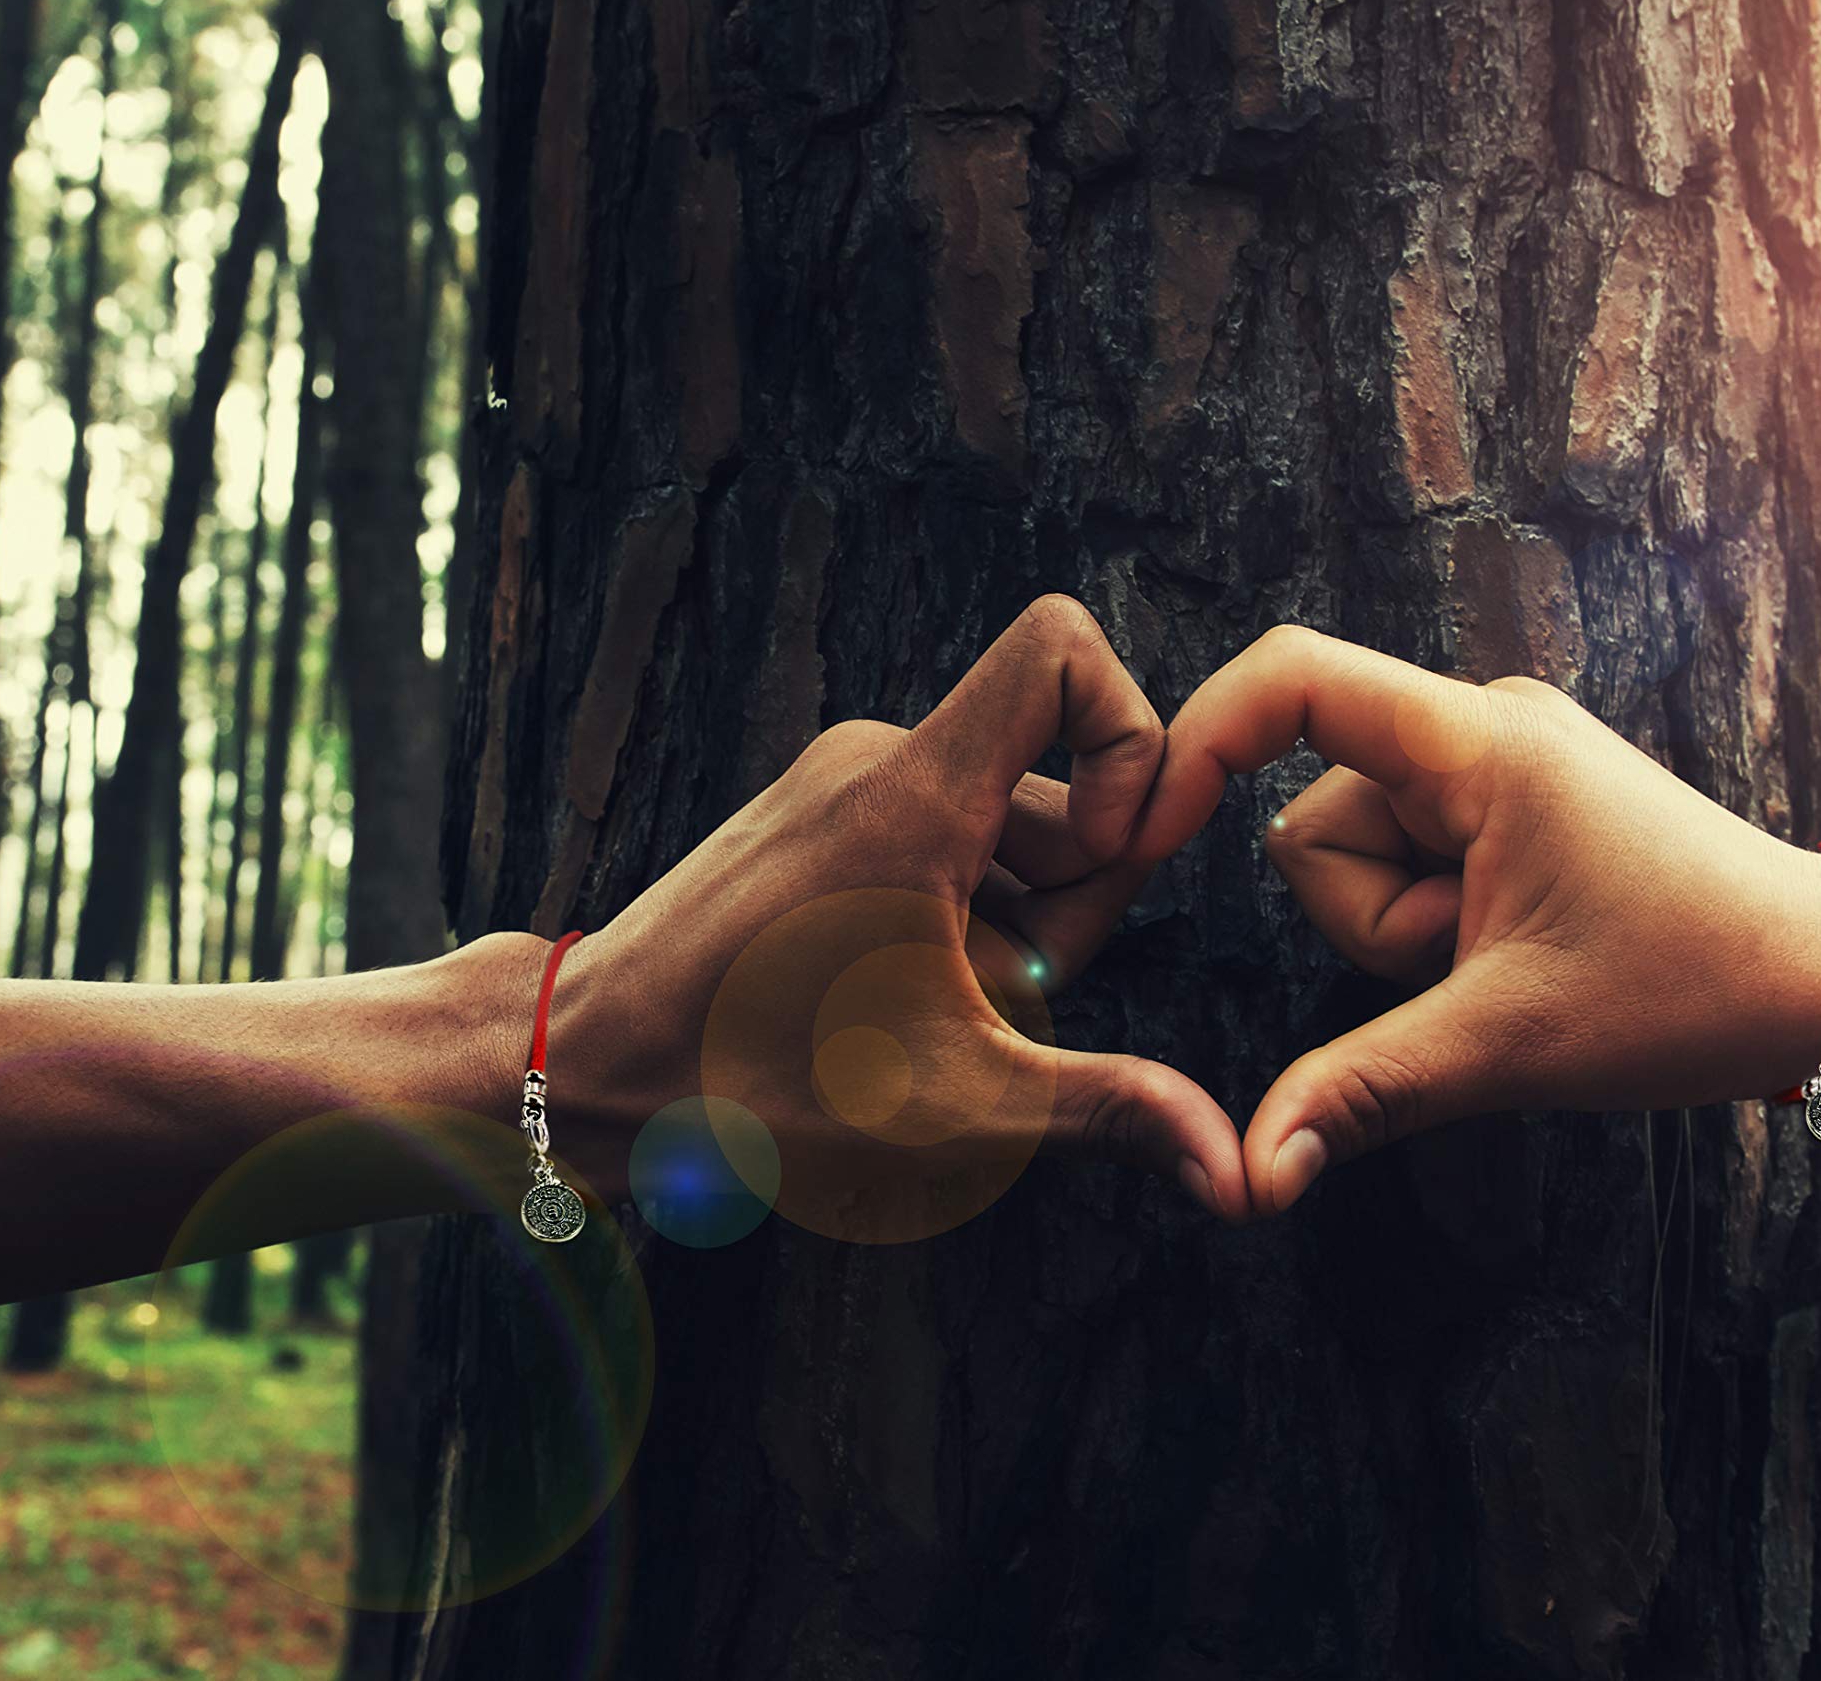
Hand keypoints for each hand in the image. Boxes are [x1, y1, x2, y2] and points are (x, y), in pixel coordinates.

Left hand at [549, 596, 1246, 1236]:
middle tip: (1000, 1003)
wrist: (583, 1066)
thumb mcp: (955, 1104)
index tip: (1112, 853)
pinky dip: (960, 923)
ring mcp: (849, 786)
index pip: (1061, 647)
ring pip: (1007, 832)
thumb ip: (1110, 1110)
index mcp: (918, 789)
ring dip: (1014, 931)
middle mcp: (884, 759)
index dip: (1132, 736)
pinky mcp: (826, 819)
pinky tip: (903, 1006)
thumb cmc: (745, 1079)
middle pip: (1061, 787)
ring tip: (938, 1019)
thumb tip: (1237, 1172)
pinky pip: (946, 844)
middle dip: (1068, 906)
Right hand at [1132, 627, 1820, 1213]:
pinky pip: (1410, 864)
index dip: (1200, 738)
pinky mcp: (1509, 806)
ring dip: (1407, 932)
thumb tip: (1247, 1178)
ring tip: (1512, 962)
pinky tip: (1519, 953)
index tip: (1149, 833)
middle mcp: (1482, 730)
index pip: (1296, 677)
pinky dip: (1437, 925)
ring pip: (1358, 855)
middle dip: (1373, 918)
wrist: (1820, 978)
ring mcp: (1497, 767)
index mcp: (1480, 745)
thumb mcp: (1508, 1044)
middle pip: (1318, 817)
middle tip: (1483, 962)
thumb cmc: (1690, 987)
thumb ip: (1360, 1093)